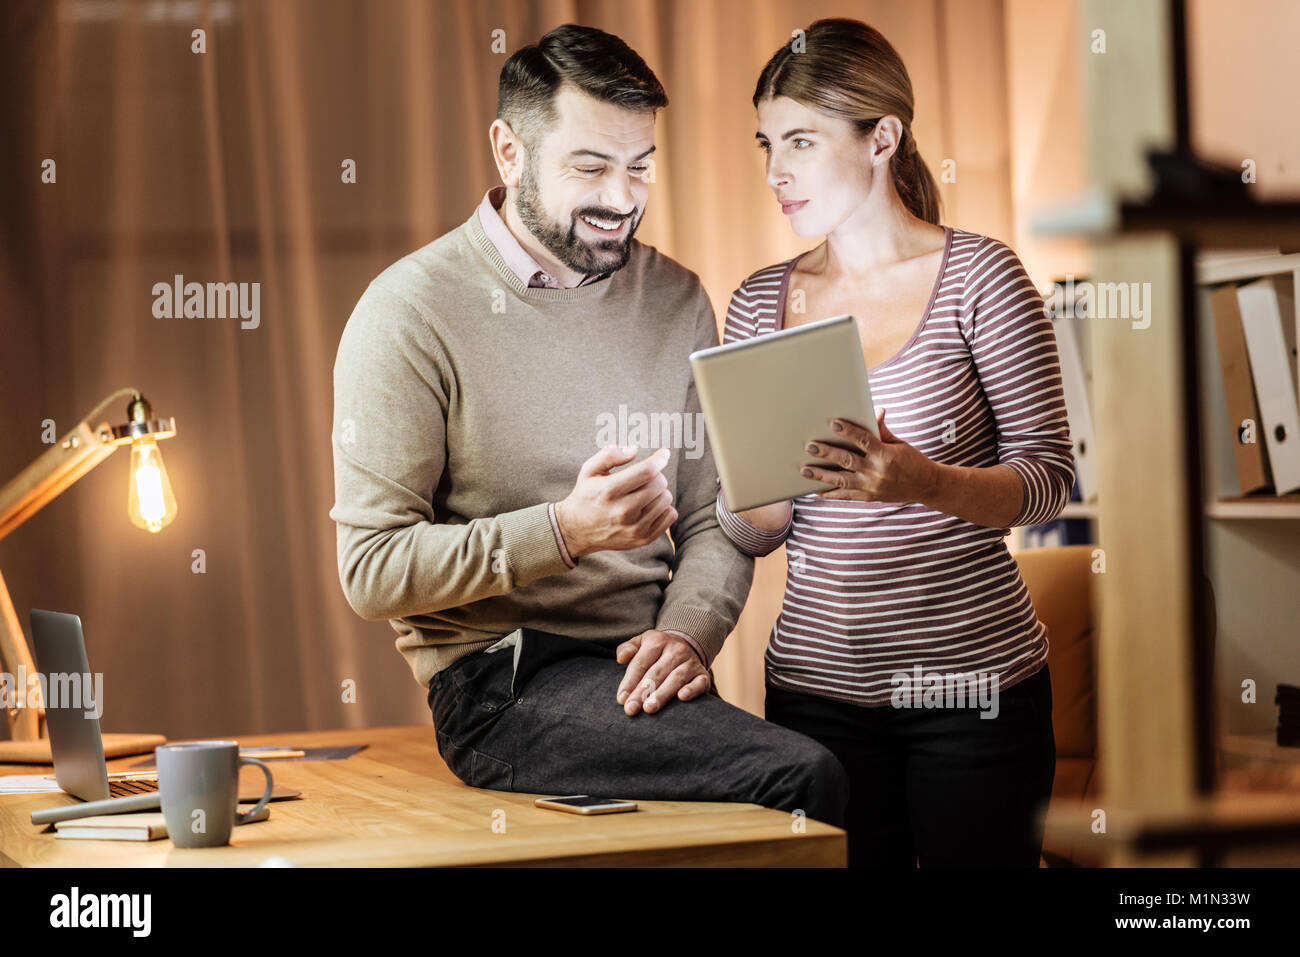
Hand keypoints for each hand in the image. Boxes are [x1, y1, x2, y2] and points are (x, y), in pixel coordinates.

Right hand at [555, 446, 676, 557]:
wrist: (577, 531)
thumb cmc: (586, 496)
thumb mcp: (589, 471)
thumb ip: (609, 455)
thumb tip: (634, 450)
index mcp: (609, 491)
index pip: (647, 471)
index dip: (660, 458)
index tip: (664, 453)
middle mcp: (623, 511)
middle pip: (659, 483)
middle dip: (655, 475)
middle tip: (645, 478)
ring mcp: (634, 527)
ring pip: (666, 499)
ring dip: (659, 492)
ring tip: (645, 493)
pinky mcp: (643, 539)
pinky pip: (670, 515)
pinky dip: (664, 508)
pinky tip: (650, 506)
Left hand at [614, 630, 709, 714]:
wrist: (687, 644)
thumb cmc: (657, 651)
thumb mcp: (641, 643)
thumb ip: (627, 649)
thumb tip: (621, 659)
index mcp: (657, 641)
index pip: (641, 663)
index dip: (630, 682)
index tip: (621, 699)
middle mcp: (676, 650)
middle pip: (656, 673)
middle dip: (642, 692)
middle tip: (631, 709)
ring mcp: (691, 662)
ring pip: (675, 678)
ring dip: (662, 694)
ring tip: (649, 708)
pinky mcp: (703, 674)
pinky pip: (699, 682)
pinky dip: (692, 690)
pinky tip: (682, 697)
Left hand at [800, 408, 938, 503]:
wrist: (926, 486)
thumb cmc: (912, 460)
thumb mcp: (899, 444)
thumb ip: (883, 431)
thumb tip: (876, 411)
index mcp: (886, 455)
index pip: (864, 440)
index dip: (848, 431)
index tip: (833, 423)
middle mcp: (877, 472)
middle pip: (847, 461)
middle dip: (827, 453)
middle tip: (810, 446)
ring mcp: (872, 487)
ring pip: (841, 480)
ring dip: (821, 475)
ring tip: (804, 470)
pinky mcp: (869, 497)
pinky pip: (846, 496)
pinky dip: (831, 493)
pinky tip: (817, 489)